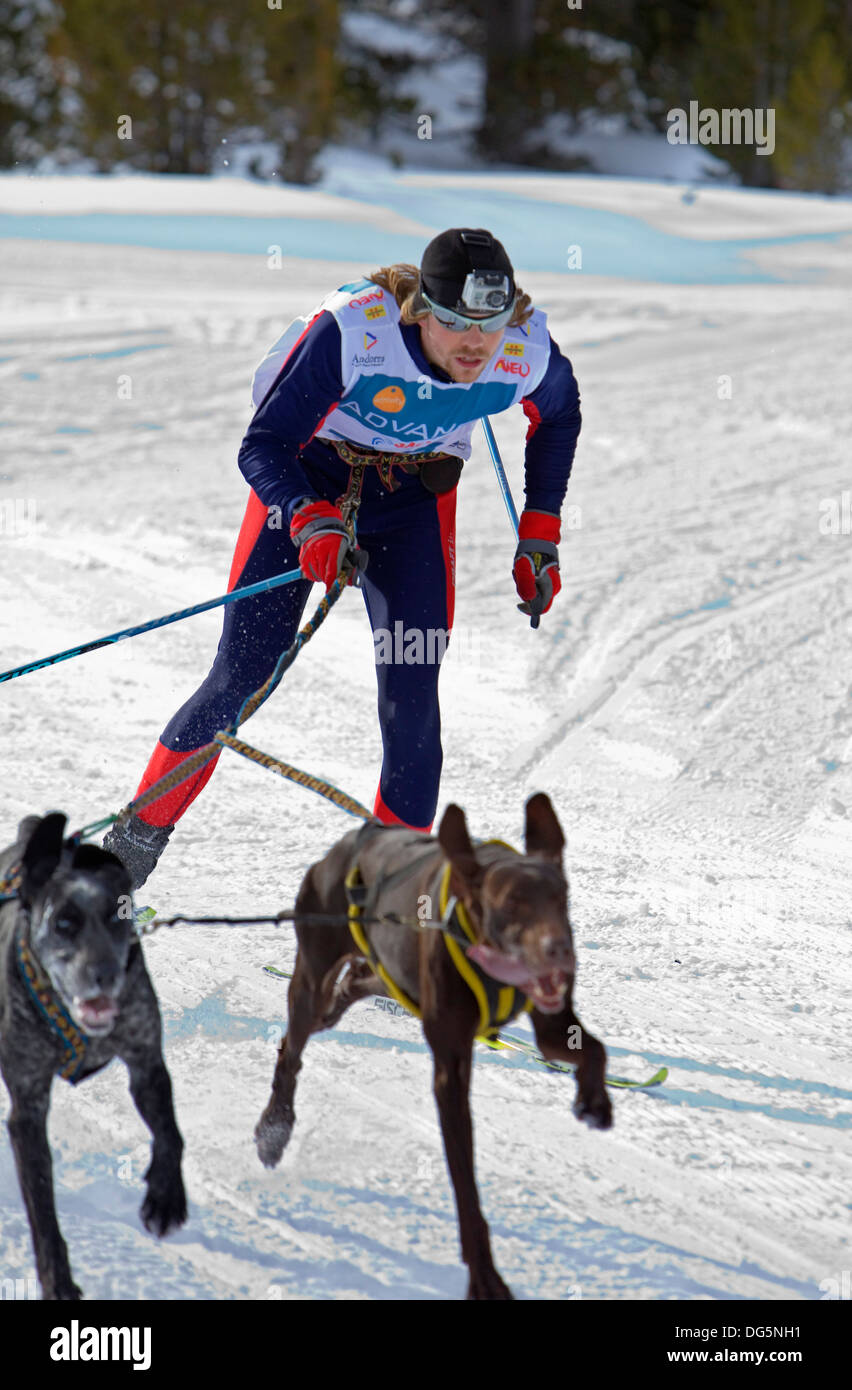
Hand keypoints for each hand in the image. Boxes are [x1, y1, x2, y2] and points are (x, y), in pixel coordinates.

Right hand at [289, 499, 365, 590]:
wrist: (320, 522)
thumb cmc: (337, 536)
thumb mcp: (347, 546)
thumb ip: (350, 562)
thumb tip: (351, 580)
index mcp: (334, 547)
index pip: (332, 570)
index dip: (332, 582)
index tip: (332, 589)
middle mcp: (320, 550)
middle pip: (323, 573)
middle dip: (328, 579)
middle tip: (331, 578)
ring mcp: (310, 552)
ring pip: (314, 574)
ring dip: (320, 577)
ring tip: (325, 572)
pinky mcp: (303, 555)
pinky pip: (307, 571)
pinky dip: (312, 574)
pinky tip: (317, 570)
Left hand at [512, 510, 560, 625]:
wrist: (538, 534)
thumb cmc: (530, 552)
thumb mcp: (523, 569)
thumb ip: (525, 585)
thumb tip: (528, 601)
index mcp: (550, 587)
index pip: (541, 608)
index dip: (529, 610)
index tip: (518, 604)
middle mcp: (553, 585)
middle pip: (535, 598)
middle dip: (524, 590)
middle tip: (517, 574)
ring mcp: (550, 579)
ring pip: (533, 589)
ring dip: (523, 581)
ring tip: (520, 567)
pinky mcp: (546, 574)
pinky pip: (533, 581)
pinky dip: (525, 576)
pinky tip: (523, 565)